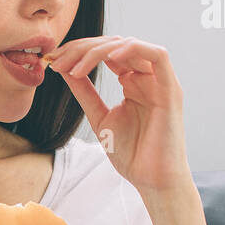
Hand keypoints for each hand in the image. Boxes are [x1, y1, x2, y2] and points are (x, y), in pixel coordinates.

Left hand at [48, 35, 191, 191]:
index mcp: (132, 81)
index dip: (78, 51)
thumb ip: (84, 92)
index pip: (105, 53)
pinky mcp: (171, 89)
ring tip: (75, 67)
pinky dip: (133, 50)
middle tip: (57, 61)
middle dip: (82, 49)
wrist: (151, 180)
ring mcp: (160, 82)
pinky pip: (158, 56)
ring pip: (130, 45)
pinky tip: (108, 57)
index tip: (52, 61)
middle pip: (113, 45)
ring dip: (99, 50)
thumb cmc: (131, 153)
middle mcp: (146, 77)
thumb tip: (63, 68)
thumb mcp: (99, 117)